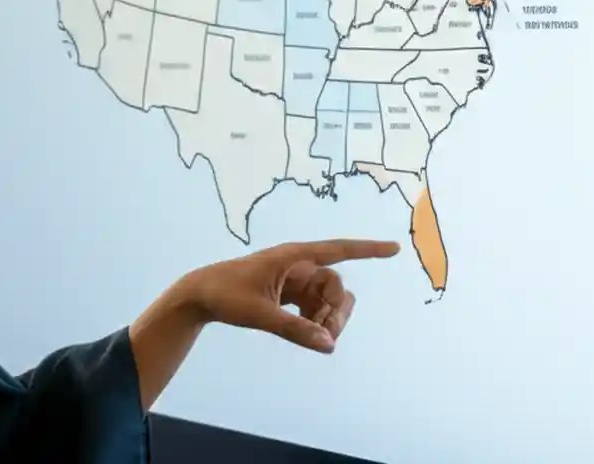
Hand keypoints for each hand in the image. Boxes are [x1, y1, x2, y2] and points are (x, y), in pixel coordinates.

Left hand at [177, 239, 399, 353]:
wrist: (200, 295)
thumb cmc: (226, 295)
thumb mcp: (259, 314)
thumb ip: (294, 330)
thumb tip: (328, 345)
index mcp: (293, 257)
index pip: (338, 250)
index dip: (367, 249)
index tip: (394, 247)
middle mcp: (298, 266)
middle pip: (337, 287)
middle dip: (338, 312)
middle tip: (325, 336)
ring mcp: (295, 280)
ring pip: (329, 300)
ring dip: (328, 320)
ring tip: (313, 337)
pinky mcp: (289, 294)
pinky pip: (316, 308)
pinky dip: (317, 322)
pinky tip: (308, 336)